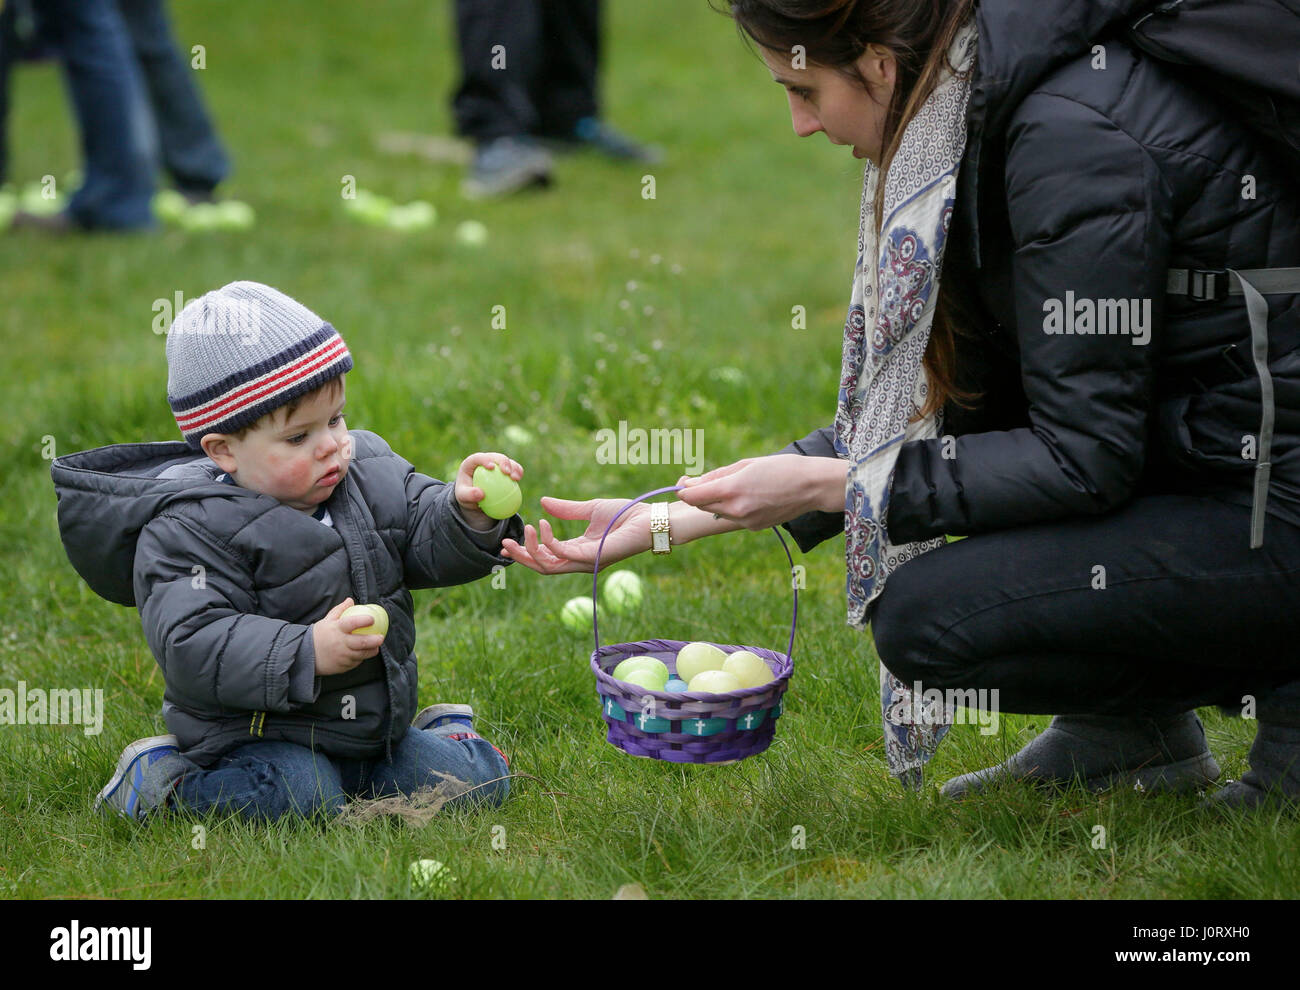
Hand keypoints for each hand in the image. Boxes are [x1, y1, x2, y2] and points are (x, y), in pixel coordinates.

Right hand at [312, 597, 384, 675]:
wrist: (304, 655)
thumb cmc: (318, 636)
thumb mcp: (327, 621)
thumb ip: (340, 610)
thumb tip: (350, 600)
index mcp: (336, 629)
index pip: (351, 623)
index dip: (362, 621)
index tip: (372, 619)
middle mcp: (340, 643)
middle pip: (361, 642)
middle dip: (374, 640)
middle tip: (381, 637)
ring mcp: (341, 656)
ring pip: (361, 654)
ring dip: (371, 651)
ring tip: (376, 647)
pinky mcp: (342, 666)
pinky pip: (355, 662)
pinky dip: (360, 658)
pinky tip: (362, 654)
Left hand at [455, 452, 523, 528]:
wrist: (474, 499)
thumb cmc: (466, 496)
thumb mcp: (462, 497)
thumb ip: (469, 495)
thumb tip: (481, 494)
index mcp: (472, 463)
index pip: (478, 458)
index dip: (485, 459)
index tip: (492, 467)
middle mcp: (485, 461)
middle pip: (495, 457)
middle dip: (503, 461)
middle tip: (507, 472)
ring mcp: (496, 465)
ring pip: (507, 461)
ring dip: (513, 466)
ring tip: (515, 477)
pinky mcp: (504, 471)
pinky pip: (513, 470)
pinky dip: (517, 473)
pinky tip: (518, 479)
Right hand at [501, 497, 650, 573]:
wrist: (649, 518)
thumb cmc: (625, 514)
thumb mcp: (589, 508)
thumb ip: (566, 509)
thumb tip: (542, 502)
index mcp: (577, 550)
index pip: (545, 557)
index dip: (525, 551)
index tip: (507, 542)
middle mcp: (579, 560)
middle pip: (542, 567)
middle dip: (521, 557)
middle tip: (505, 543)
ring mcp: (585, 561)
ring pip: (548, 566)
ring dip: (531, 549)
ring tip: (526, 529)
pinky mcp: (592, 557)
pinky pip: (562, 554)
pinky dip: (549, 541)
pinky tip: (544, 524)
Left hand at [675, 454, 842, 529]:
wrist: (813, 487)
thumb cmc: (781, 467)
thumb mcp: (746, 464)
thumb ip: (716, 475)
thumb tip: (691, 484)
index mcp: (731, 490)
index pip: (692, 496)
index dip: (683, 490)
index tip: (683, 482)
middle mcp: (736, 510)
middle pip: (702, 506)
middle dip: (699, 495)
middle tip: (703, 481)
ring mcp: (745, 522)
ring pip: (717, 512)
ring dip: (717, 501)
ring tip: (735, 485)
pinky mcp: (754, 528)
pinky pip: (734, 517)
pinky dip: (734, 508)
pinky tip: (751, 496)